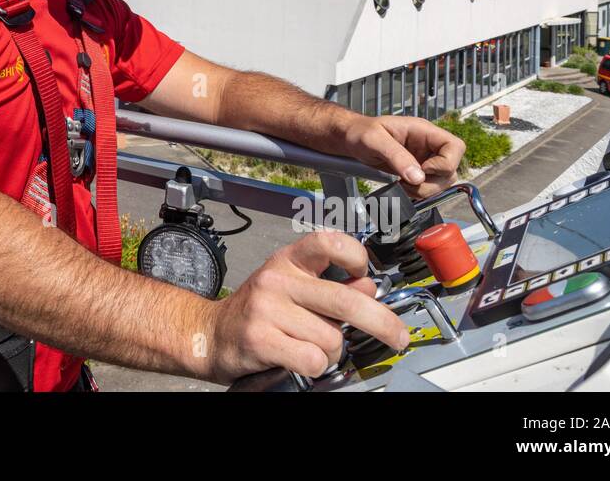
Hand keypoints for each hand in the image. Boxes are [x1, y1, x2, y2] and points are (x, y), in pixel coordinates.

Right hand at [205, 231, 408, 382]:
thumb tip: (369, 286)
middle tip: (397, 336)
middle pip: (345, 299)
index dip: (356, 256)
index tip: (368, 274)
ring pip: (331, 338)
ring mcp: (267, 308)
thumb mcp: (291, 286)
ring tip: (311, 347)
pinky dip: (315, 366)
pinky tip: (300, 360)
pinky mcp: (261, 339)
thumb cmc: (257, 311)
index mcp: (288, 260)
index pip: (329, 242)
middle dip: (381, 322)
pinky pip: (313, 359)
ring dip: (332, 352)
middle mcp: (278, 279)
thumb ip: (330, 285)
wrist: (211, 334)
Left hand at [341, 114, 463, 199]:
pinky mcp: (417, 172)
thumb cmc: (361, 132)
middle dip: (432, 182)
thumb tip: (418, 177)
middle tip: (407, 181)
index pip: (455, 146)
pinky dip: (417, 193)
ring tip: (402, 184)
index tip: (424, 169)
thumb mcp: (374, 140)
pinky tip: (402, 186)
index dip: (446, 162)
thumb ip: (396, 156)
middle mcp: (428, 146)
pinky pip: (428, 187)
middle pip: (451, 169)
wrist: (350, 139)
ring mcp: (424, 160)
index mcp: (423, 131)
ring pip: (442, 181)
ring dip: (424, 190)